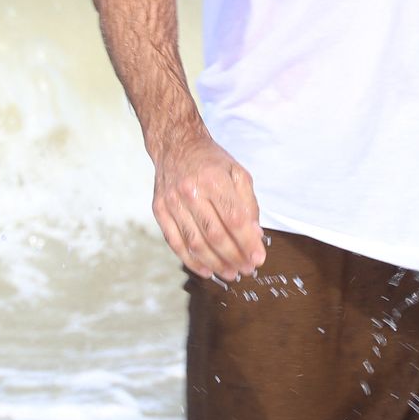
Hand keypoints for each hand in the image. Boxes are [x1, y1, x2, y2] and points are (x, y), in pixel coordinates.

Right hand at [151, 130, 266, 279]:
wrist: (176, 145)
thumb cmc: (211, 161)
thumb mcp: (238, 173)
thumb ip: (248, 204)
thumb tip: (255, 235)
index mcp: (213, 180)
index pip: (234, 219)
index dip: (247, 242)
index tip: (258, 258)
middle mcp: (190, 191)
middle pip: (214, 234)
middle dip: (234, 257)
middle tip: (246, 270)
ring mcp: (172, 202)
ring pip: (195, 243)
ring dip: (215, 263)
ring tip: (230, 274)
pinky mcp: (160, 210)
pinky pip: (175, 242)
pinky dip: (191, 260)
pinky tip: (206, 270)